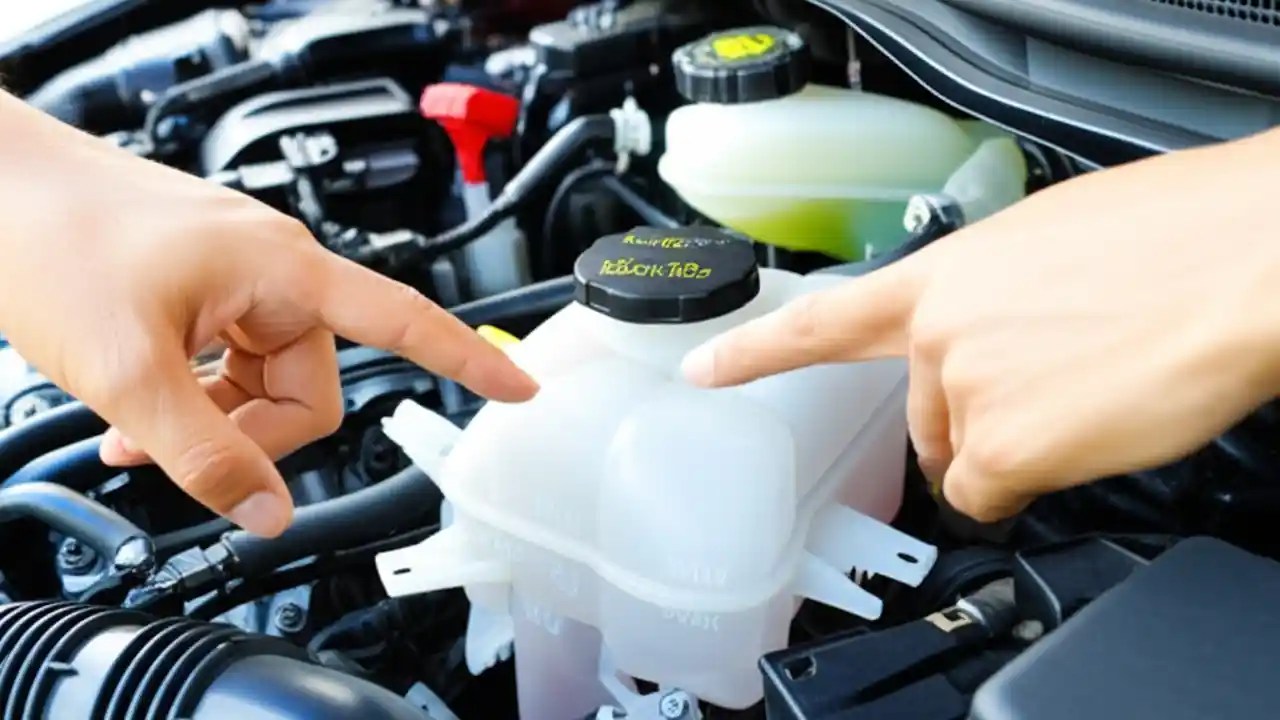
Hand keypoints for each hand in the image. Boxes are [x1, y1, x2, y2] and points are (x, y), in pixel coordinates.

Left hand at [0, 93, 536, 535]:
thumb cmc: (50, 237)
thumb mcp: (125, 369)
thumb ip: (203, 452)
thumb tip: (266, 512)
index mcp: (282, 270)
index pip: (401, 318)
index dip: (465, 359)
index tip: (518, 387)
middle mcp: (272, 268)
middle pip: (310, 386)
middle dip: (250, 432)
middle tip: (175, 448)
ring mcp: (237, 276)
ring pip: (262, 380)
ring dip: (210, 418)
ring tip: (135, 429)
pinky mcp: (203, 285)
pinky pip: (226, 360)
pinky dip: (191, 394)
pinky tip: (138, 407)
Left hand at [682, 129, 1279, 521]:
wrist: (1244, 260)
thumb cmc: (1177, 241)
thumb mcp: (1054, 247)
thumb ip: (996, 300)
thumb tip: (999, 342)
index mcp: (947, 274)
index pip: (825, 320)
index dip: (756, 350)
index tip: (704, 368)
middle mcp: (938, 334)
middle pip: (923, 415)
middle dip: (971, 424)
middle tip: (1047, 398)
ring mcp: (963, 392)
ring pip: (969, 459)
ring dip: (1016, 447)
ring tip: (1088, 398)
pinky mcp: (1001, 449)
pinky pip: (994, 496)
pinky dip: (1033, 483)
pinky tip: (1084, 434)